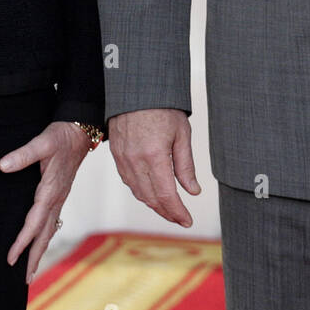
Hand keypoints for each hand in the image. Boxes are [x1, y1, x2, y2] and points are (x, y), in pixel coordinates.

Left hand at [0, 121, 90, 283]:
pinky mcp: (60, 195)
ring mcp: (60, 199)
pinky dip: (44, 237)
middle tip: (24, 280)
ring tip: (31, 270)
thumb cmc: (60, 137)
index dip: (22, 242)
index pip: (34, 223)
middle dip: (34, 257)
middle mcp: (56, 199)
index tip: (11, 258)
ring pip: (49, 231)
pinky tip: (40, 242)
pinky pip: (52, 222)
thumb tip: (2, 166)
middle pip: (44, 235)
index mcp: (50, 191)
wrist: (81, 132)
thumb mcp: (42, 142)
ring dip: (40, 251)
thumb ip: (22, 155)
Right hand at [108, 108, 200, 226]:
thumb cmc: (162, 108)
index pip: (166, 195)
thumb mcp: (182, 134)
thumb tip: (193, 191)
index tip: (188, 220)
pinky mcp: (116, 154)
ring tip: (169, 209)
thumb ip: (186, 165)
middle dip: (167, 212)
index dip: (177, 212)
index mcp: (154, 156)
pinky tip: (152, 192)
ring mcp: (123, 158)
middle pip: (151, 198)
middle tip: (181, 218)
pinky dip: (141, 191)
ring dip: (154, 205)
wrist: (137, 89)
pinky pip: (128, 181)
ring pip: (138, 192)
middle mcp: (135, 161)